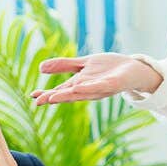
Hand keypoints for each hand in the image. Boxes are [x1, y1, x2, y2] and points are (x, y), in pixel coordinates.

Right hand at [32, 53, 162, 104]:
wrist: (134, 69)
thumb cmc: (108, 68)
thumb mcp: (83, 64)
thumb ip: (64, 66)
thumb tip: (40, 67)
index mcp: (80, 85)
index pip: (60, 91)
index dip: (47, 94)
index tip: (32, 96)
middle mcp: (88, 90)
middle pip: (68, 95)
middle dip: (54, 98)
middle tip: (39, 101)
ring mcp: (100, 88)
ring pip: (82, 93)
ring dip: (68, 95)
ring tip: (53, 97)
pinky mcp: (113, 84)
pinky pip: (99, 86)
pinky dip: (88, 87)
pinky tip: (78, 87)